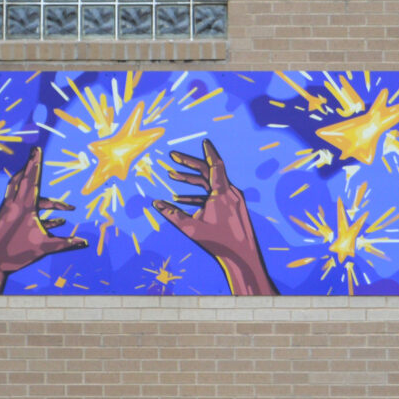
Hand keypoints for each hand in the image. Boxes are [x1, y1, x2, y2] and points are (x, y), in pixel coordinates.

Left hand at [0, 146, 85, 294]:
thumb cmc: (17, 253)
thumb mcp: (45, 247)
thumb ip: (66, 243)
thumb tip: (85, 241)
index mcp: (25, 206)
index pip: (33, 180)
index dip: (36, 164)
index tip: (36, 149)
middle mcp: (14, 204)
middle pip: (22, 178)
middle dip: (30, 166)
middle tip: (34, 153)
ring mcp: (7, 210)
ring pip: (16, 188)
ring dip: (26, 180)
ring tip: (32, 174)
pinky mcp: (4, 217)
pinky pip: (16, 202)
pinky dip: (28, 201)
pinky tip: (44, 213)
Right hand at [157, 139, 276, 295]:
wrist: (243, 256)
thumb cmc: (219, 243)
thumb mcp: (191, 228)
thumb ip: (172, 215)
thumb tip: (155, 204)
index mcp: (222, 193)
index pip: (215, 165)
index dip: (208, 152)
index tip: (203, 141)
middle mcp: (230, 193)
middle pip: (209, 172)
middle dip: (190, 163)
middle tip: (172, 156)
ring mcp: (233, 200)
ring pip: (211, 184)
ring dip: (191, 180)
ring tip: (172, 176)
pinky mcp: (233, 207)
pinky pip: (215, 195)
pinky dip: (199, 195)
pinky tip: (181, 198)